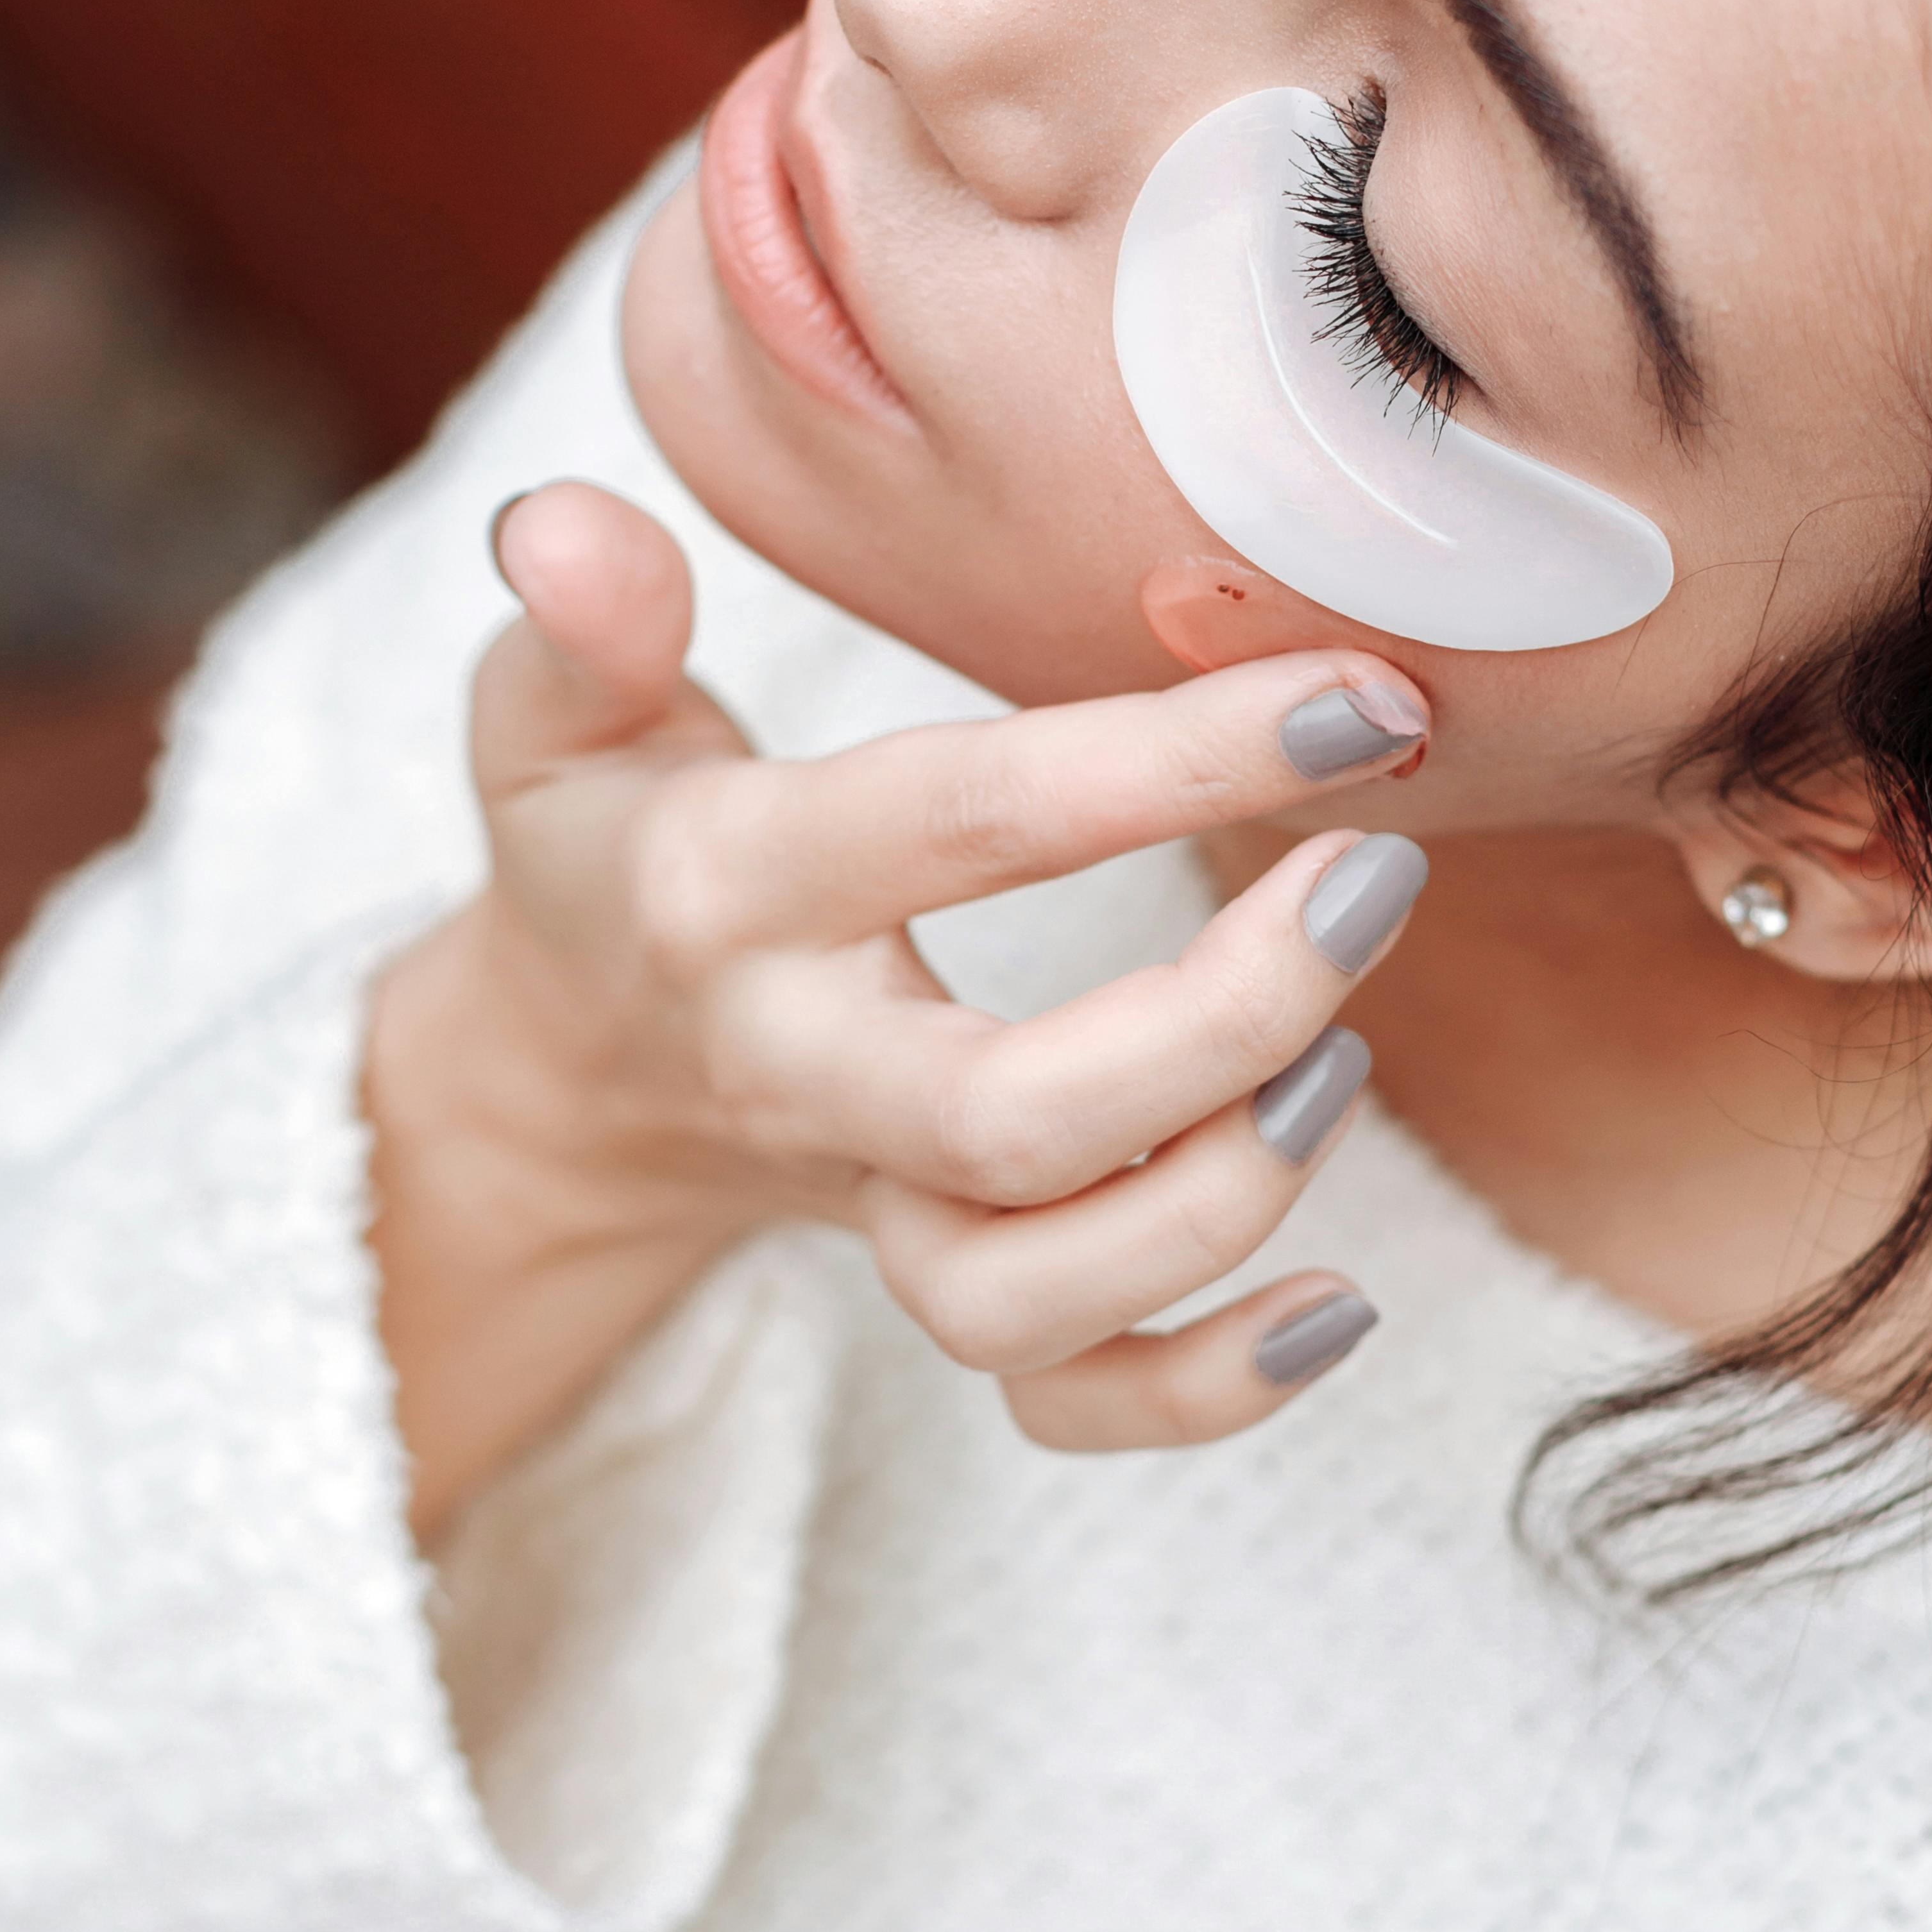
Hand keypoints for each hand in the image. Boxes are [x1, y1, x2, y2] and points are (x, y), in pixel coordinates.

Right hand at [366, 481, 1427, 1536]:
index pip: (966, 824)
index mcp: (734, 894)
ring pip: (1024, 1296)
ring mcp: (864, 1204)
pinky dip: (1202, 1392)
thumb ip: (582, 621)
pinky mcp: (928, 1295)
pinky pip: (1060, 1403)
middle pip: (1009, 1121)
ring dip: (1211, 1206)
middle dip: (1224, 1023)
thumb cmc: (621, 846)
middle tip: (1374, 883)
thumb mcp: (557, 719)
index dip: (1166, 763)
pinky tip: (1337, 1303)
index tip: (1356, 705)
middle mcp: (799, 1073)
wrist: (569, 1069)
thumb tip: (570, 528)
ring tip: (1340, 1064)